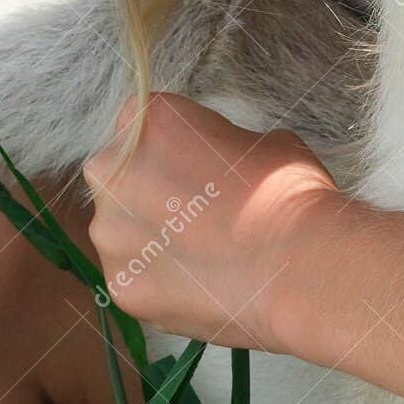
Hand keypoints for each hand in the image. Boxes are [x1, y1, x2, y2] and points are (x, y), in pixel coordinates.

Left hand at [83, 92, 337, 351]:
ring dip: (149, 237)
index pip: (145, 125)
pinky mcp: (120, 285)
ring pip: (121, 229)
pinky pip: (134, 275)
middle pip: (120, 174)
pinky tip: (198, 284)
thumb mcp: (259, 140)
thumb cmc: (285, 190)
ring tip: (203, 255)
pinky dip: (158, 280)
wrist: (294, 266)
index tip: (202, 165)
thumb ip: (219, 144)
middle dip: (150, 189)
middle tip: (198, 211)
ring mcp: (109, 233)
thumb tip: (218, 164)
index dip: (175, 146)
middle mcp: (111, 171)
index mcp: (146, 119)